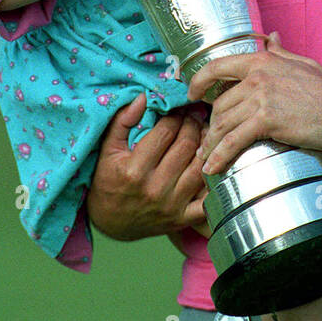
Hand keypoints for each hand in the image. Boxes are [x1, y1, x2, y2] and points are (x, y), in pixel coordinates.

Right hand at [87, 93, 209, 240]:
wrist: (110, 222)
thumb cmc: (108, 181)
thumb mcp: (107, 150)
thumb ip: (122, 121)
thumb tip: (143, 97)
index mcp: (134, 170)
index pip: (167, 131)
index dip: (176, 115)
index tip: (178, 109)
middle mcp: (154, 189)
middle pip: (187, 146)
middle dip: (193, 125)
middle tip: (195, 116)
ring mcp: (171, 206)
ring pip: (201, 167)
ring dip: (207, 147)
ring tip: (205, 134)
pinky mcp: (182, 219)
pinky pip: (208, 199)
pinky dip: (214, 182)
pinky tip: (212, 165)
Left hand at [187, 34, 321, 175]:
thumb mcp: (302, 63)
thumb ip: (280, 52)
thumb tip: (272, 37)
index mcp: (262, 62)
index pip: (217, 66)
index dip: (198, 81)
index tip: (192, 95)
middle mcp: (256, 77)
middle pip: (219, 104)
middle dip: (210, 125)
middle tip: (206, 140)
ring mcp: (261, 98)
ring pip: (222, 124)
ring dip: (211, 145)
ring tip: (206, 158)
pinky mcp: (267, 120)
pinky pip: (234, 141)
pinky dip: (219, 156)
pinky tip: (213, 168)